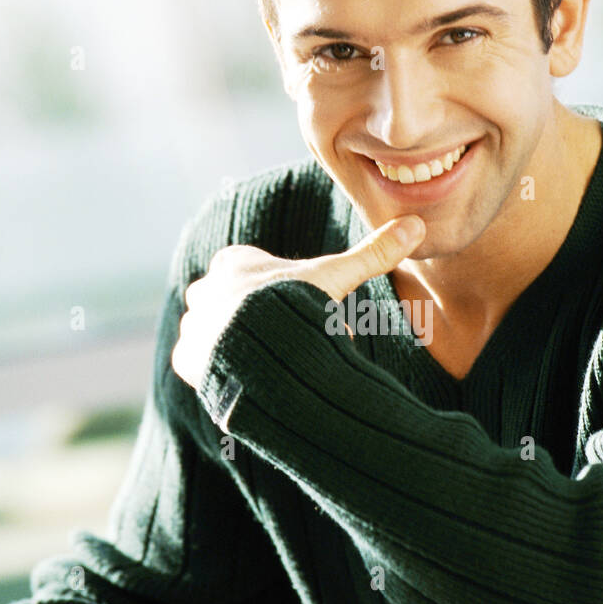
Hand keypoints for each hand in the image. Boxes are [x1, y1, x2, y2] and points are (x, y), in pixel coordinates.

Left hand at [172, 214, 425, 388]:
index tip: (295, 306)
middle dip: (252, 319)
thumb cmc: (296, 304)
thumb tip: (417, 225)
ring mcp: (192, 323)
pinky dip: (218, 371)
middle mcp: (205, 288)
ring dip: (234, 346)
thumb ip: (372, 254)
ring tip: (267, 362)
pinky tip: (244, 378)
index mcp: (235, 262)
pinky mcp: (185, 357)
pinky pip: (198, 363)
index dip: (275, 289)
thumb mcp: (337, 276)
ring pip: (212, 333)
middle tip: (285, 339)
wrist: (261, 345)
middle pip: (229, 303)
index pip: (247, 269)